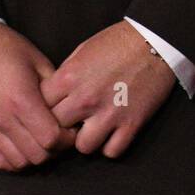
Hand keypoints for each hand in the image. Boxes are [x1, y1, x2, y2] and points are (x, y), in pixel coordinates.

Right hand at [0, 22, 79, 171]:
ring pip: (19, 162)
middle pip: (37, 155)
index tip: (71, 127)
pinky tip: (22, 147)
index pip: (51, 138)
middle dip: (55, 149)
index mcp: (22, 99)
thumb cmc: (7, 48)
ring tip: (41, 141)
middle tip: (60, 135)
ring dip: (35, 156)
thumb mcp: (38, 61)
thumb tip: (70, 109)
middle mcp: (4, 118)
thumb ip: (55, 88)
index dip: (67, 137)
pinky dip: (13, 160)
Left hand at [39, 20, 176, 158]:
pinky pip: (111, 152)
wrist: (153, 42)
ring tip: (92, 129)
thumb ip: (66, 74)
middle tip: (72, 122)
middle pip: (58, 129)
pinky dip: (110, 145)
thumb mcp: (83, 50)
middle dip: (62, 126)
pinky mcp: (131, 125)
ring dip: (86, 139)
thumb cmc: (117, 42)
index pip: (41, 106)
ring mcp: (109, 114)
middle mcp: (85, 98)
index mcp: (70, 77)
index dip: (45, 109)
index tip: (53, 109)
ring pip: (83, 148)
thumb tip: (54, 94)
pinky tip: (112, 133)